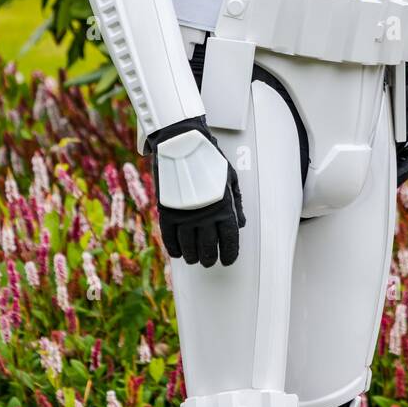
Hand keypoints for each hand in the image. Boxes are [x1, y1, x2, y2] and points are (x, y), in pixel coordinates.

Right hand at [146, 118, 245, 267]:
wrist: (181, 145)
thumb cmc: (208, 159)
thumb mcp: (230, 178)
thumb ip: (236, 203)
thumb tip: (240, 224)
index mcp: (224, 207)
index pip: (229, 239)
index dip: (229, 253)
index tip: (227, 259)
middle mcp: (205, 214)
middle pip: (209, 247)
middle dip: (210, 258)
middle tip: (209, 261)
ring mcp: (185, 214)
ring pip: (189, 246)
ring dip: (192, 256)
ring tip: (194, 259)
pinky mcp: (167, 211)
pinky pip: (170, 238)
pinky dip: (174, 248)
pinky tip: (178, 253)